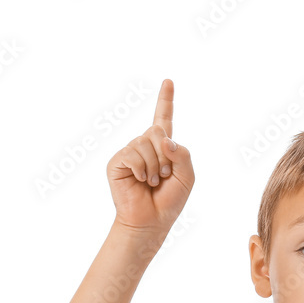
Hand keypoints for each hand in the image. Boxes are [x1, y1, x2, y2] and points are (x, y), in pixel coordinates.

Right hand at [107, 79, 194, 236]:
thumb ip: (182, 154)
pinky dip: (141, 169)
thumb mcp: (187, 176)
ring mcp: (129, 152)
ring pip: (145, 143)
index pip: (163, 119)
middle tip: (164, 176)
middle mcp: (144, 145)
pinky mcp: (117, 162)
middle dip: (166, 155)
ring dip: (155, 166)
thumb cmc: (169, 201)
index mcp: (162, 147)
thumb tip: (163, 139)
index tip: (168, 81)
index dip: (166, 100)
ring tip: (153, 181)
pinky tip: (141, 181)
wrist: (151, 221)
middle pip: (157, 131)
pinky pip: (132, 154)